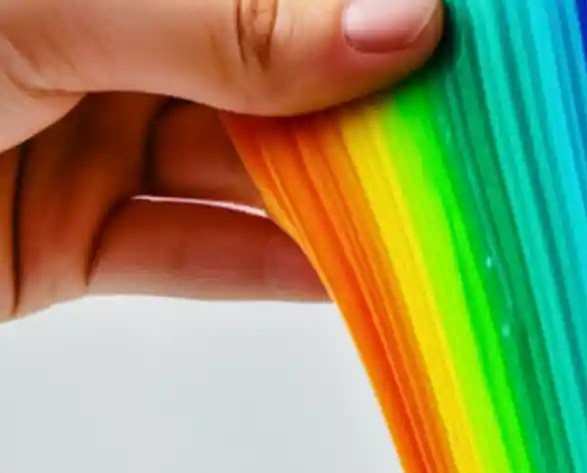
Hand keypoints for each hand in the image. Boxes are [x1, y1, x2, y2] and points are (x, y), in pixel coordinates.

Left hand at [0, 0, 445, 321]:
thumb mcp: (62, 7)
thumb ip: (233, 24)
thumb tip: (397, 24)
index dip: (360, 17)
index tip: (457, 49)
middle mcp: (106, 42)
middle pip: (269, 79)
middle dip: (363, 108)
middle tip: (464, 136)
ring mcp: (84, 140)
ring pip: (237, 171)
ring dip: (328, 197)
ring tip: (428, 209)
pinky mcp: (64, 238)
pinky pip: (188, 251)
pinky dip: (267, 266)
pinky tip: (348, 270)